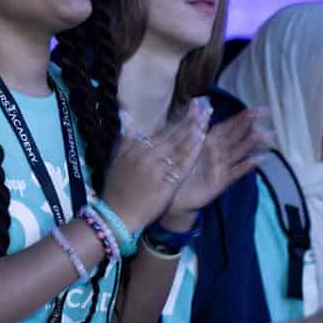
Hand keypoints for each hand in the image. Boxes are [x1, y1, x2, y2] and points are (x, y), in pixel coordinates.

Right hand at [100, 101, 210, 230]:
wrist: (116, 214)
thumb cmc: (116, 189)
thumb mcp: (116, 160)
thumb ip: (126, 139)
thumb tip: (128, 118)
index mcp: (137, 150)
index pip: (162, 131)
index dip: (178, 119)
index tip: (191, 108)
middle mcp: (148, 157)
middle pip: (173, 136)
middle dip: (190, 121)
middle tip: (204, 108)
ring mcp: (158, 170)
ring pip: (179, 149)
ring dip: (194, 134)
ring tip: (206, 121)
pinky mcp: (166, 184)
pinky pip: (182, 167)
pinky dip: (192, 154)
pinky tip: (202, 144)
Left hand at [159, 106, 263, 221]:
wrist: (173, 198)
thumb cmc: (176, 170)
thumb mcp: (181, 146)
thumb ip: (191, 127)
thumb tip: (195, 103)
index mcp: (207, 143)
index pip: (226, 127)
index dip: (240, 118)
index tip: (255, 108)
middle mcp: (217, 153)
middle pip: (235, 136)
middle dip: (249, 125)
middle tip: (265, 113)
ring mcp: (221, 167)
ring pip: (237, 152)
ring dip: (250, 143)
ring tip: (264, 134)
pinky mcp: (220, 181)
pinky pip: (234, 172)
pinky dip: (246, 166)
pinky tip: (258, 159)